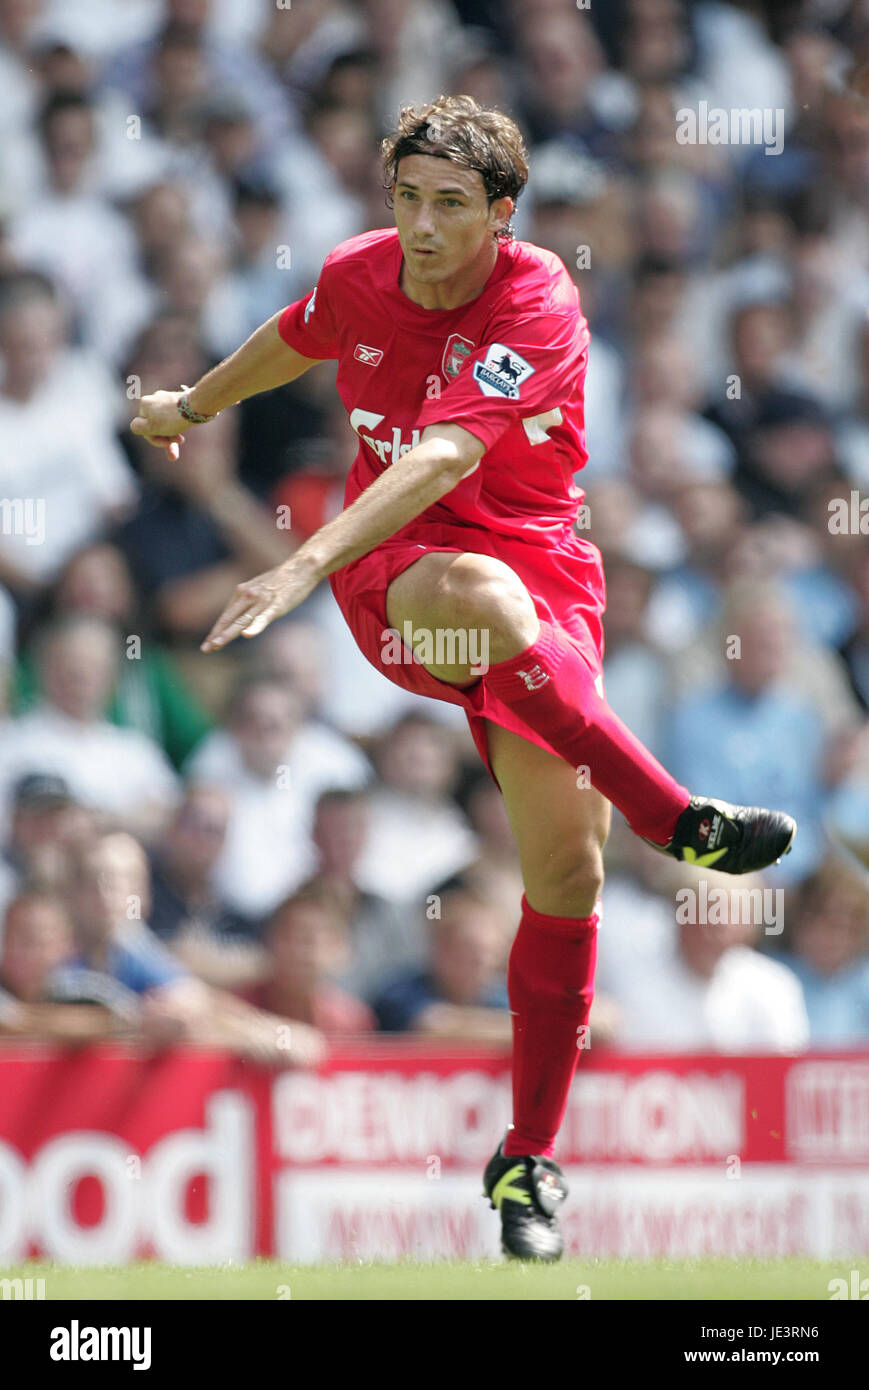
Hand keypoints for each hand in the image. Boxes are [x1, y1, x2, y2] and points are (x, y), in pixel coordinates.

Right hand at [130, 388, 188, 461]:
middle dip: (165, 439)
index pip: (142, 426)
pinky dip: (179, 425)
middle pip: (156, 424)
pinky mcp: (179, 401)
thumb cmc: (172, 418)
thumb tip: (134, 427)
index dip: (153, 439)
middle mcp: (154, 399)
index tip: (166, 443)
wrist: (196, 406)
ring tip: (181, 441)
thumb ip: (138, 427)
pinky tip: (184, 427)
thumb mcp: (151, 426)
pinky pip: (175, 416)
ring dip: (173, 434)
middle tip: (176, 451)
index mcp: (144, 404)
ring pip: (166, 422)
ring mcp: (167, 399)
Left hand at [201, 556, 318, 651]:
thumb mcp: (260, 587)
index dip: (216, 630)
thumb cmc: (282, 580)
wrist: (301, 568)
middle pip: (229, 619)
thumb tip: (241, 614)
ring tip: (216, 645)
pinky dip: (254, 627)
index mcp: (242, 592)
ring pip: (241, 621)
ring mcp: (261, 601)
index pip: (226, 615)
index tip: (208, 644)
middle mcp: (247, 596)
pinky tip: (247, 635)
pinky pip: (263, 618)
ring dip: (228, 634)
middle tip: (205, 649)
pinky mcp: (275, 606)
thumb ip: (249, 600)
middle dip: (216, 635)